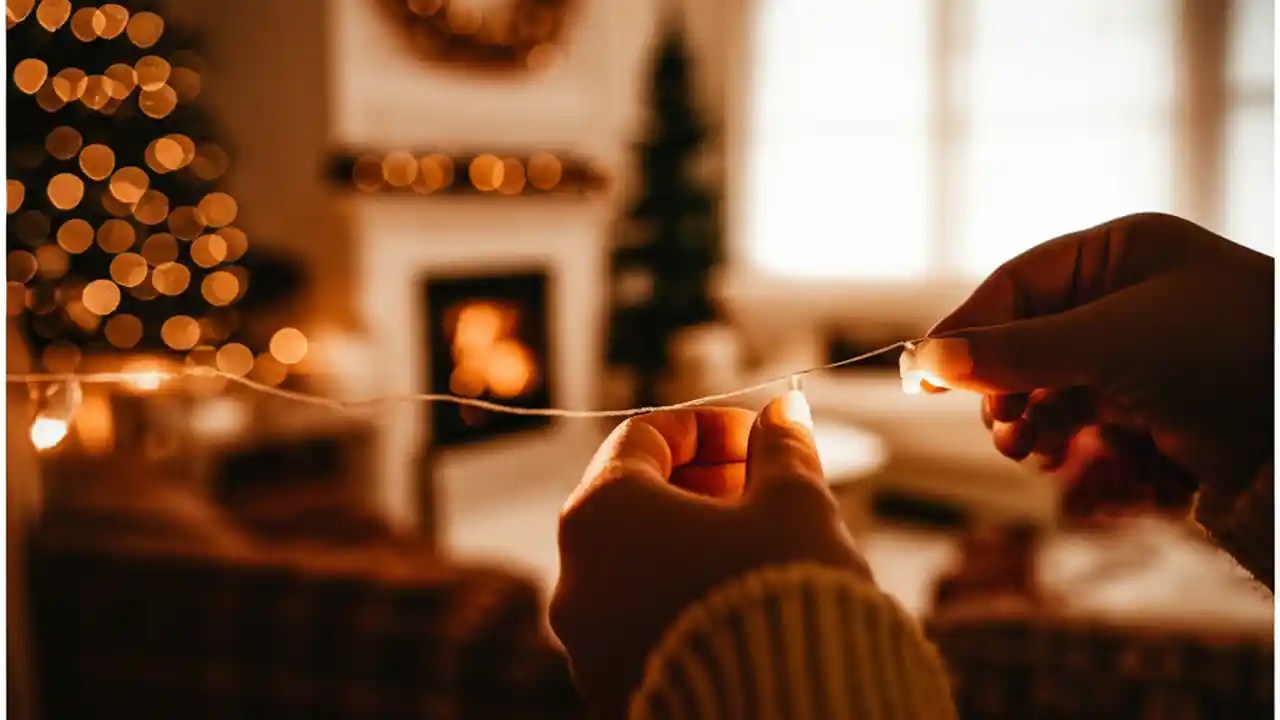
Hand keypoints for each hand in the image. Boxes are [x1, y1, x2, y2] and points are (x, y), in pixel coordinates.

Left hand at [550, 394, 868, 716]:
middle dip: (706, 483)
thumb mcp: (796, 507)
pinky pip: (642, 623)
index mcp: (603, 512)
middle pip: (634, 501)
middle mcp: (576, 576)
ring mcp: (587, 642)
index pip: (645, 435)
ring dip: (696, 541)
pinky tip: (743, 602)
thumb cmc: (783, 598)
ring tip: (764, 547)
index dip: (711, 426)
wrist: (786, 713)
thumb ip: (783, 450)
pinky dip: (684, 595)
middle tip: (767, 489)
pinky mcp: (612, 688)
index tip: (763, 436)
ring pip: (637, 566)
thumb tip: (785, 413)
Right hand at [915, 212, 1272, 516]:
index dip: (965, 331)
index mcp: (1117, 255)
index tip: (923, 379)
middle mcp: (1124, 300)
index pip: (1015, 288)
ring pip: (1051, 390)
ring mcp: (1139, 356)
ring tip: (1035, 453)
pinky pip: (1088, 426)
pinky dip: (1075, 448)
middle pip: (1026, 343)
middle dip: (1006, 390)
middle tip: (1003, 431)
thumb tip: (925, 362)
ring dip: (1034, 425)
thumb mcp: (1109, 344)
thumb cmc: (1226, 352)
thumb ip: (1014, 352)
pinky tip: (1076, 468)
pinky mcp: (1157, 410)